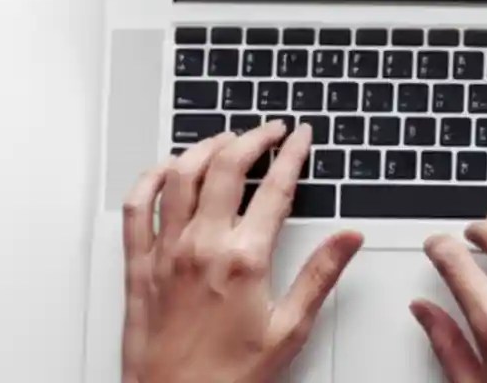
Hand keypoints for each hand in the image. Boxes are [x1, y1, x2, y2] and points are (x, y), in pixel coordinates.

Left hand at [121, 121, 363, 382]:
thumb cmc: (228, 376)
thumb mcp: (290, 328)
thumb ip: (320, 274)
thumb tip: (349, 238)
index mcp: (244, 259)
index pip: (275, 187)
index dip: (293, 153)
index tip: (302, 137)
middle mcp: (201, 246)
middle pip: (226, 167)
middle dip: (252, 138)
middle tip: (270, 130)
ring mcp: (166, 252)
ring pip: (180, 175)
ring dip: (205, 148)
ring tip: (225, 139)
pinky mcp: (138, 265)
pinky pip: (137, 206)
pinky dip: (150, 178)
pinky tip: (166, 169)